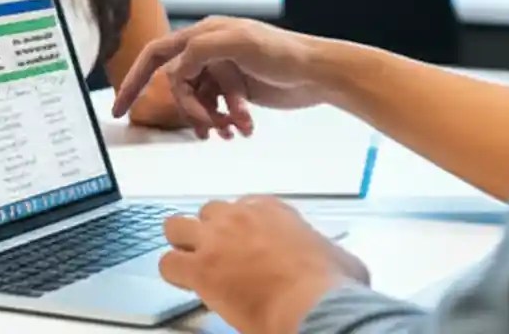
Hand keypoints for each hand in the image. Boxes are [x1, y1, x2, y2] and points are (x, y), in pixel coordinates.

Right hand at [112, 17, 324, 139]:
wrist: (319, 74)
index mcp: (203, 35)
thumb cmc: (285, 54)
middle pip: (179, 88)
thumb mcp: (240, 43)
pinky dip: (228, 124)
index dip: (135, 80)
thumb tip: (175, 68)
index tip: (120, 108)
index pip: (156, 56)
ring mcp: (223, 72)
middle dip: (192, 112)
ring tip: (234, 131)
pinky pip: (218, 112)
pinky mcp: (237, 92)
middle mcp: (209, 52)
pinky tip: (245, 130)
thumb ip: (201, 50)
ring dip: (212, 121)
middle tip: (211, 129)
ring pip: (199, 104)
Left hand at [161, 196, 368, 333]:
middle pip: (209, 212)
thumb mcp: (340, 258)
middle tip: (219, 256)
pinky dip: (174, 274)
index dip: (243, 228)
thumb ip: (327, 253)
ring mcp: (216, 240)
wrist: (312, 302)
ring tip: (191, 264)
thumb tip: (337, 266)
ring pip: (176, 226)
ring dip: (182, 244)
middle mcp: (239, 216)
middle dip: (210, 232)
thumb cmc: (331, 283)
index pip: (245, 207)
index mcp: (272, 209)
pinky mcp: (200, 268)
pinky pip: (168, 264)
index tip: (249, 247)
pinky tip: (186, 285)